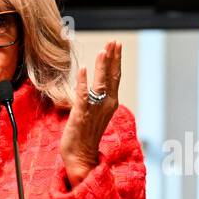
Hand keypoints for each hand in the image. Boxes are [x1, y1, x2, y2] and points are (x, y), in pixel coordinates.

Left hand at [60, 39, 121, 186]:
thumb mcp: (95, 115)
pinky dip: (84, 81)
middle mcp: (106, 105)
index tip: (116, 45)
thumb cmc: (86, 137)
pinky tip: (83, 69)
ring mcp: (94, 109)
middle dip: (113, 57)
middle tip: (114, 41)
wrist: (81, 157)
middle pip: (112, 76)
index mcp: (110, 104)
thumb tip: (94, 88)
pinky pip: (83, 95)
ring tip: (104, 50)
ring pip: (101, 83)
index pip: (115, 77)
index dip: (115, 60)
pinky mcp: (81, 114)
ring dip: (102, 66)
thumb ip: (96, 100)